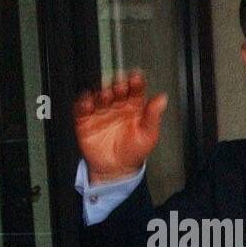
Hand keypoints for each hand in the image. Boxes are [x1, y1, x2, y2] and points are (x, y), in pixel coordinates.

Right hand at [73, 69, 167, 183]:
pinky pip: (82, 108)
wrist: (116, 169)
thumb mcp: (149, 134)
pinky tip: (89, 102)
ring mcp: (101, 110)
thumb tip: (162, 98)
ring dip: (102, 91)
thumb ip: (154, 116)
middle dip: (118, 84)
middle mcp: (117, 104)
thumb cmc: (134, 151)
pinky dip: (84, 103)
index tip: (136, 77)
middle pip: (116, 89)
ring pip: (99, 95)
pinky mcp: (86, 119)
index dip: (135, 82)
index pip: (135, 89)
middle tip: (120, 85)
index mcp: (134, 106)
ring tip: (107, 93)